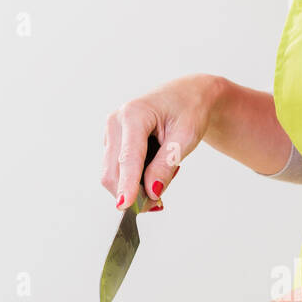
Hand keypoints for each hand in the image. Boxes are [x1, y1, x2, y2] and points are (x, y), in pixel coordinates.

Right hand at [102, 74, 224, 212]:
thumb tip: (152, 192)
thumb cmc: (190, 110)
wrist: (188, 95)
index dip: (127, 184)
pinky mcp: (113, 142)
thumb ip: (166, 165)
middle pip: (113, 171)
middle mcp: (116, 122)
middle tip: (160, 203)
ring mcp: (111, 132)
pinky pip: (118, 170)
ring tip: (167, 172)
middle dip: (133, 193)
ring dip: (136, 186)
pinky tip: (156, 168)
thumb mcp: (186, 138)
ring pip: (113, 174)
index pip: (128, 158)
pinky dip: (135, 179)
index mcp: (134, 115)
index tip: (125, 206)